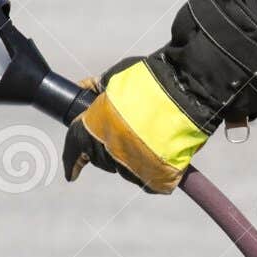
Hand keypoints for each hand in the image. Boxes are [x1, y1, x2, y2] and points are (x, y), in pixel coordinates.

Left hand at [62, 58, 209, 193]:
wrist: (184, 89)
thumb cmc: (150, 79)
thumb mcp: (116, 76)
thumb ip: (98, 87)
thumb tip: (83, 87)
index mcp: (92, 129)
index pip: (74, 148)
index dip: (72, 161)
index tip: (72, 174)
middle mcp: (108, 152)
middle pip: (101, 159)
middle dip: (107, 149)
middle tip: (123, 132)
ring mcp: (132, 167)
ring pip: (125, 170)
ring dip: (130, 159)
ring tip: (146, 138)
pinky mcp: (155, 178)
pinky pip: (148, 181)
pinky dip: (151, 172)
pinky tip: (158, 158)